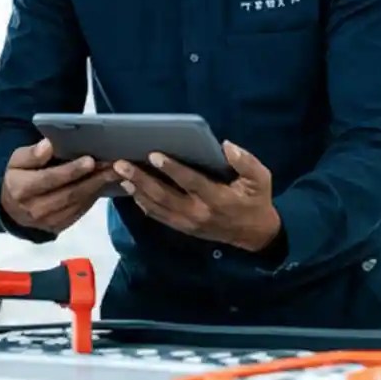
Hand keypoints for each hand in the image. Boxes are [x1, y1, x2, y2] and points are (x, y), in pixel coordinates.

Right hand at [0, 139, 118, 233]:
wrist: (11, 208)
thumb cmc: (17, 178)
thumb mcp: (16, 161)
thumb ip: (32, 154)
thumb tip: (48, 145)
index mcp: (22, 189)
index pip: (50, 179)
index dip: (71, 170)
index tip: (90, 160)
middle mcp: (35, 209)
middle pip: (69, 193)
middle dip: (93, 179)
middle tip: (113, 166)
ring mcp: (47, 221)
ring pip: (77, 203)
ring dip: (97, 188)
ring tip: (113, 173)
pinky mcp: (58, 227)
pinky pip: (80, 211)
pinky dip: (93, 197)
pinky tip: (103, 185)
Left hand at [114, 141, 279, 251]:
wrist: (254, 234)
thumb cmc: (255, 200)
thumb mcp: (260, 179)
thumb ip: (246, 162)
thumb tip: (226, 146)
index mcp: (218, 198)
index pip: (191, 182)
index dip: (172, 169)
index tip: (154, 155)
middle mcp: (199, 212)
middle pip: (165, 195)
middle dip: (141, 179)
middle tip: (121, 164)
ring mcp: (188, 222)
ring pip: (157, 207)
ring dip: (137, 190)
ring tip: (120, 175)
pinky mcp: (183, 227)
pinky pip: (159, 216)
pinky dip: (143, 204)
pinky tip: (131, 191)